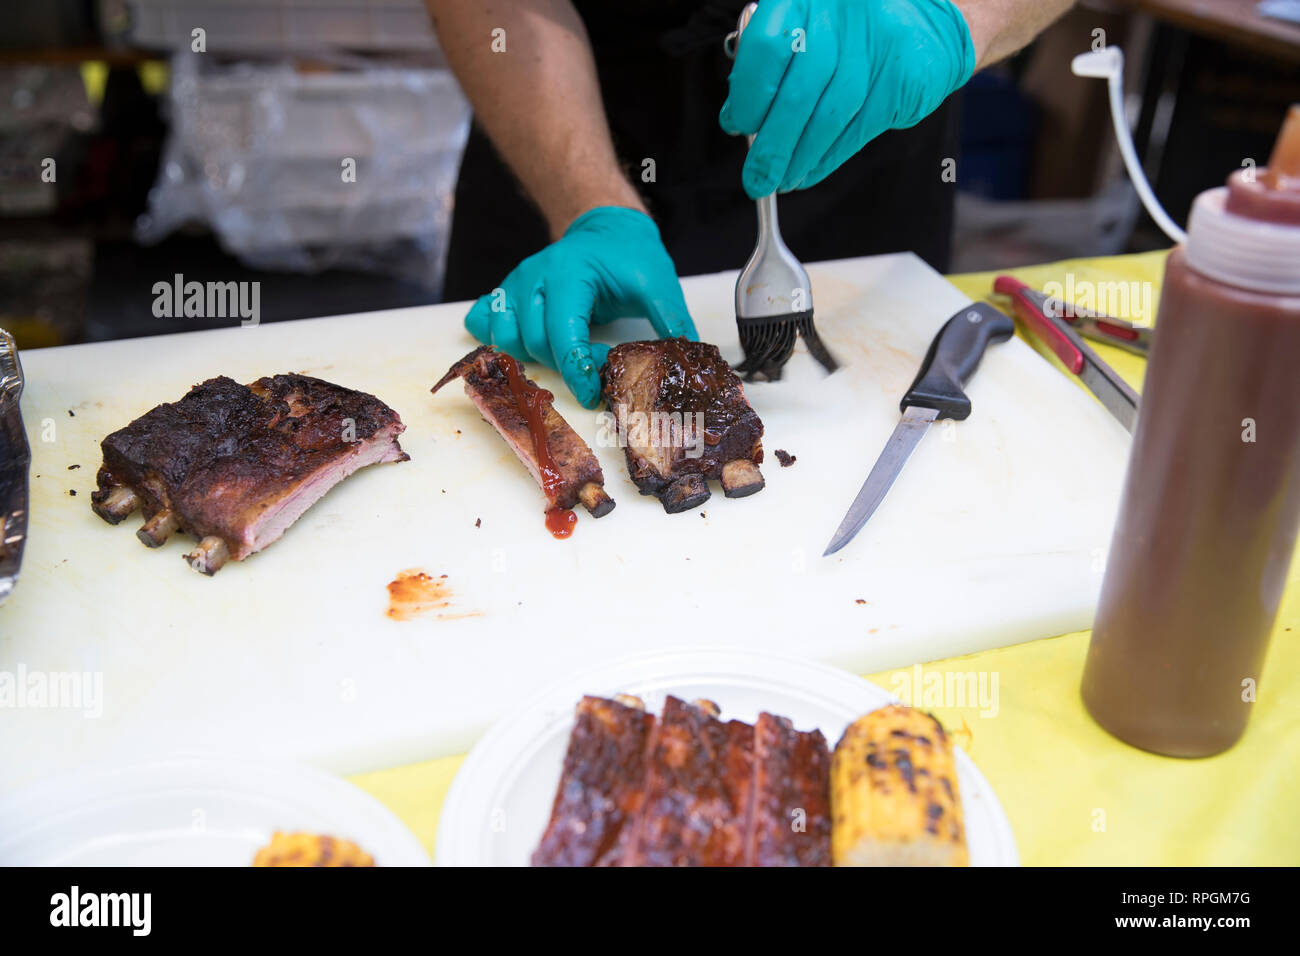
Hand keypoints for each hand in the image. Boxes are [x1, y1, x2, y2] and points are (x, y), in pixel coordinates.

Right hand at [465, 206, 696, 407]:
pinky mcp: (507, 293)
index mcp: (569, 273)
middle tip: (596, 369)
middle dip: (564, 365)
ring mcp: (516, 284)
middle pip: (534, 342)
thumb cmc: (629, 255)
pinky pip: (485, 323)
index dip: (577, 370)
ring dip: (533, 356)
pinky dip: (499, 340)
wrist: (605, 227)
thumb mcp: (657, 282)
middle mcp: (534, 278)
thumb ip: (670, 319)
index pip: (563, 334)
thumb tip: (684, 357)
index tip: (595, 392)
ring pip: (507, 339)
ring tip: (566, 355)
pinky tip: (526, 346)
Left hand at [720, 0, 975, 197]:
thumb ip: (773, 66)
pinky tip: (810, 171)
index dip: (748, 96)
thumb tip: (737, 118)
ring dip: (800, 158)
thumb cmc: (852, 28)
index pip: (766, 50)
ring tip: (782, 180)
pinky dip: (828, 158)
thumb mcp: (808, 26)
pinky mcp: (902, 79)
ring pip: (829, 116)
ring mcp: (875, 47)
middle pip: (798, 92)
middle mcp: (839, 17)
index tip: (739, 125)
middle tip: (757, 177)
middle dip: (773, 145)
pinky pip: (857, 130)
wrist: (928, 18)